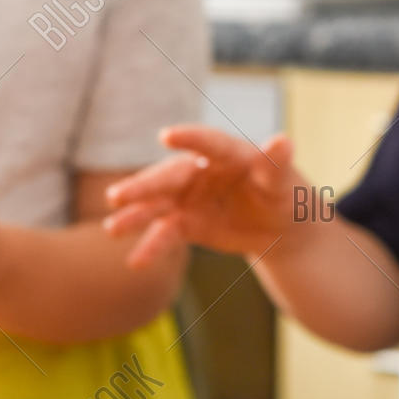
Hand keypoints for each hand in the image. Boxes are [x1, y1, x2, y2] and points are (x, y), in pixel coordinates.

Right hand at [104, 126, 303, 268]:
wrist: (280, 226)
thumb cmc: (285, 194)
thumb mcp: (285, 182)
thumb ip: (277, 163)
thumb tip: (283, 140)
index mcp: (228, 155)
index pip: (208, 145)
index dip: (190, 140)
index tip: (167, 136)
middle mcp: (200, 171)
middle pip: (169, 177)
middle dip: (144, 186)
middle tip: (117, 196)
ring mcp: (189, 197)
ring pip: (157, 205)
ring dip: (135, 216)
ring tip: (113, 229)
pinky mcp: (186, 223)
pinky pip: (165, 234)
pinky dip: (150, 247)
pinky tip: (136, 262)